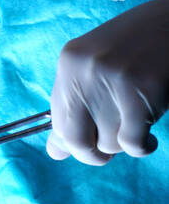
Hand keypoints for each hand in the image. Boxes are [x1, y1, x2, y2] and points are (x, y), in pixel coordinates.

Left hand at [47, 0, 168, 164]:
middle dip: (91, 155)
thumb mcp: (95, 66)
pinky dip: (142, 148)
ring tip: (134, 127)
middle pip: (75, 139)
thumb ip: (75, 103)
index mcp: (68, 64)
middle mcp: (84, 73)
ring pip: (108, 142)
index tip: (84, 146)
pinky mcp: (142, 93)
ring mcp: (112, 82)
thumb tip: (56, 152)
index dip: (69, 142)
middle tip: (105, 153)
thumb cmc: (135, 48)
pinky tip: (148, 140)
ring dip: (123, 144)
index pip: (56, 121)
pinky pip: (133, 142)